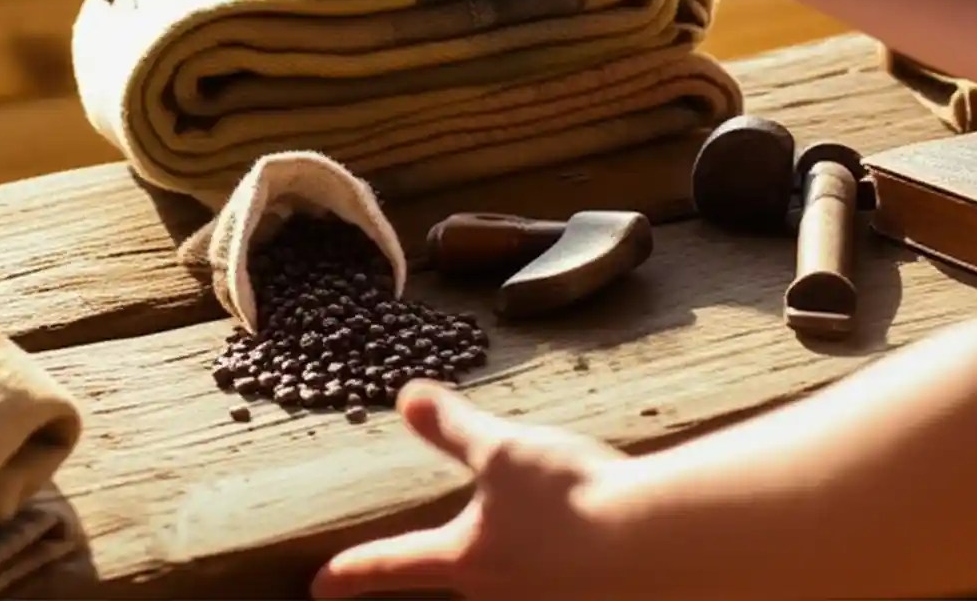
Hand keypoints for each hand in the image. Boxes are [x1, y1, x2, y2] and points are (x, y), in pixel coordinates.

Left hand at [311, 380, 632, 600]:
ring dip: (533, 562)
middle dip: (472, 561)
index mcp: (468, 560)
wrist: (658, 548)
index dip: (352, 571)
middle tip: (498, 530)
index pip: (392, 564)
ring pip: (522, 585)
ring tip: (564, 530)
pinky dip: (572, 572)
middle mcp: (500, 597)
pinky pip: (566, 588)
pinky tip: (596, 552)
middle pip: (467, 581)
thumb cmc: (574, 499)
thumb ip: (453, 429)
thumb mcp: (504, 451)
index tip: (319, 587)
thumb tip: (406, 396)